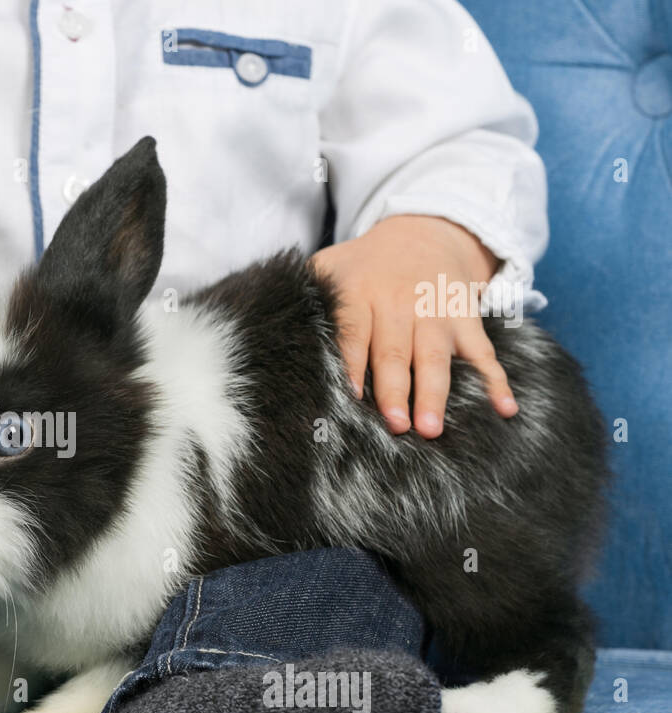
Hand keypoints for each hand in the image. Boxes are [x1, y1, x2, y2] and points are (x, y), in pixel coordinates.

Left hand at [311, 214, 517, 438]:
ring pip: (436, 356)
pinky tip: (505, 409)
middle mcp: (399, 304)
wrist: (426, 231)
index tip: (351, 396)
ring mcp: (436, 313)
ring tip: (432, 427)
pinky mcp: (466, 319)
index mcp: (360, 293)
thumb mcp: (330, 266)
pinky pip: (484, 352)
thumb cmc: (365, 265)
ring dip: (436, 393)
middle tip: (397, 426)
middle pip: (395, 351)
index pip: (354, 332)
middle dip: (396, 389)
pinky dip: (496, 381)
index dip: (352, 364)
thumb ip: (305, 294)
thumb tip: (262, 326)